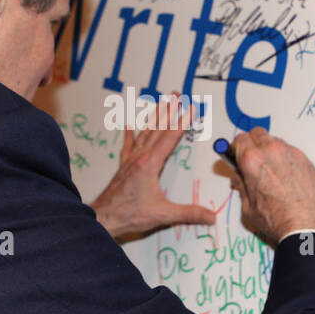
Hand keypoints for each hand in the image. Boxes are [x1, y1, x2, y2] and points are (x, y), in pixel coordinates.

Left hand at [89, 92, 216, 240]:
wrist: (103, 218)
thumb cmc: (129, 215)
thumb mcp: (163, 215)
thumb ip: (189, 214)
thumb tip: (211, 217)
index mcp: (150, 165)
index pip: (170, 138)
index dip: (183, 122)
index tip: (191, 108)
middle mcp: (140, 158)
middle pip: (158, 129)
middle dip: (169, 111)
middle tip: (176, 95)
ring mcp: (130, 160)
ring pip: (144, 133)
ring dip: (154, 116)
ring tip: (160, 102)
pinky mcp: (123, 167)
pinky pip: (127, 145)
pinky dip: (128, 134)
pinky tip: (127, 124)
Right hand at [226, 127, 314, 246]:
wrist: (309, 228)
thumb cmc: (280, 221)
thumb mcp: (248, 208)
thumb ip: (242, 187)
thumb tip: (240, 180)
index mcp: (253, 160)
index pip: (239, 140)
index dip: (235, 149)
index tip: (236, 156)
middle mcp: (272, 151)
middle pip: (257, 134)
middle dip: (252, 144)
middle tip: (251, 160)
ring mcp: (292, 153)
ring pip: (275, 141)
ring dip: (269, 151)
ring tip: (270, 172)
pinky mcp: (306, 160)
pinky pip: (291, 152)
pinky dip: (285, 159)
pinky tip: (286, 177)